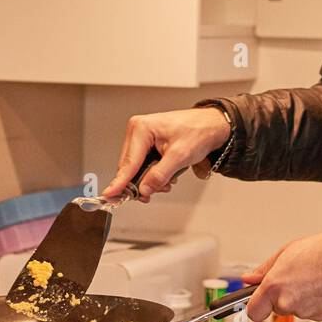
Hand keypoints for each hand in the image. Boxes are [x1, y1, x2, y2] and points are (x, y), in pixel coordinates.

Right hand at [103, 107, 230, 201]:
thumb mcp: (179, 156)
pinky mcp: (149, 145)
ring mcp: (142, 138)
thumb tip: (144, 189)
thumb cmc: (198, 131)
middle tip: (153, 192)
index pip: (128, 162)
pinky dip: (155, 175)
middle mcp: (138, 131)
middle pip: (130, 168)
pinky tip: (168, 176)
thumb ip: (159, 175)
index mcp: (141, 128)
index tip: (110, 195)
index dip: (120, 182)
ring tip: (168, 181)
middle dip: (143, 182)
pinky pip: (145, 166)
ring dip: (152, 180)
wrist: (212, 126)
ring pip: (138, 169)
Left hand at [242, 229, 321, 321]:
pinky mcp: (321, 318)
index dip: (254, 305)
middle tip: (296, 276)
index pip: (252, 311)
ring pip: (295, 308)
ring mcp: (305, 313)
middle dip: (282, 295)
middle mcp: (288, 303)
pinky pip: (310, 311)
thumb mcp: (290, 250)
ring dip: (300, 296)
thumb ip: (265, 268)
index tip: (255, 299)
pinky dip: (314, 301)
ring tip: (314, 276)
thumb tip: (250, 278)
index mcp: (275, 286)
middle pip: (276, 308)